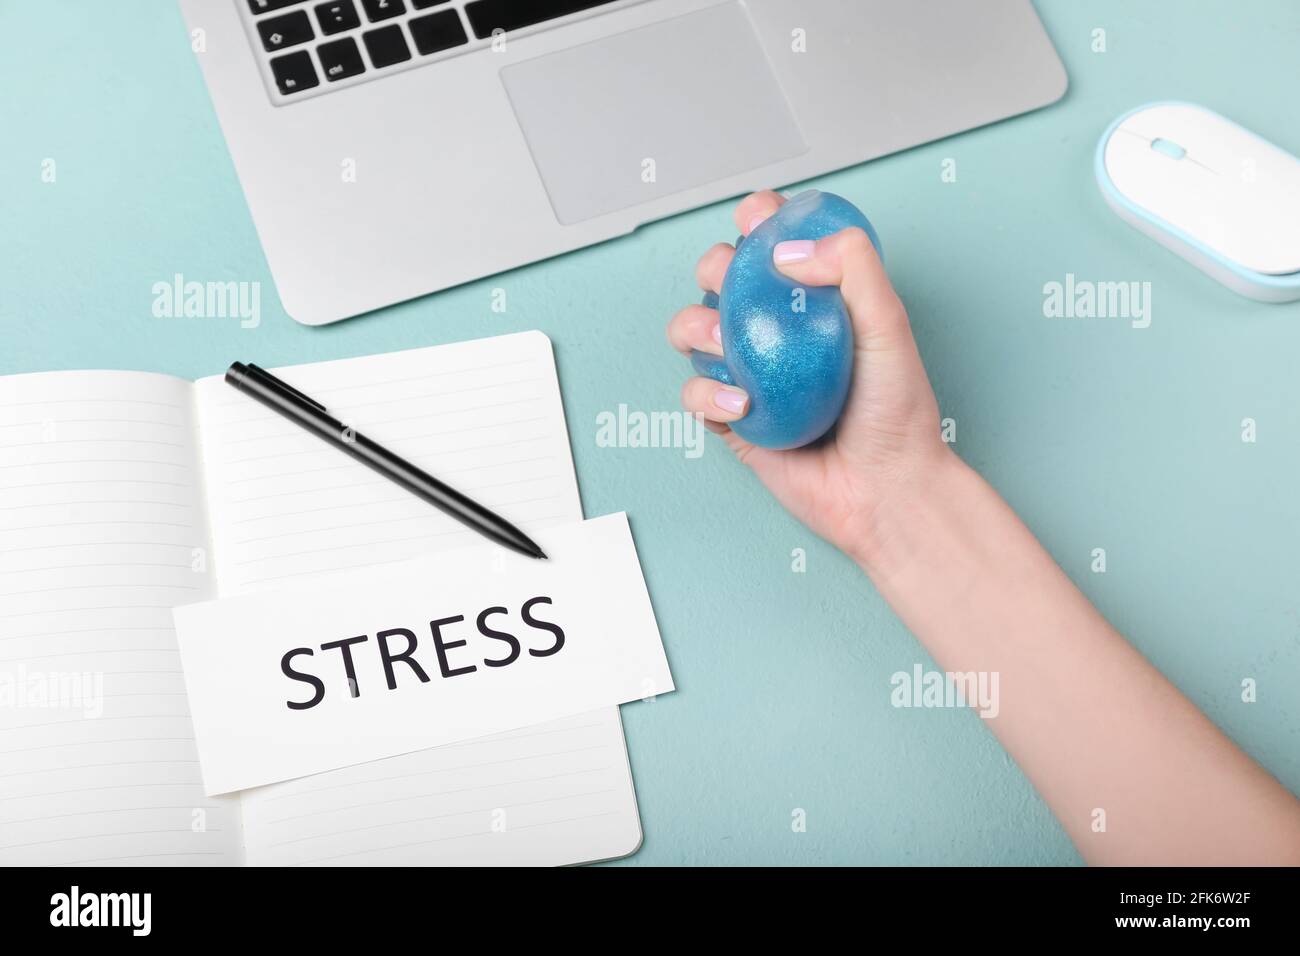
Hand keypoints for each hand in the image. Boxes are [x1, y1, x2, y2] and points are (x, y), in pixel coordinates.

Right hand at [667, 190, 950, 564]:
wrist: (884, 489)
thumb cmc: (897, 414)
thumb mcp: (890, 326)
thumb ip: (855, 269)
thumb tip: (788, 250)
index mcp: (813, 299)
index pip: (774, 241)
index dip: (756, 219)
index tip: (756, 221)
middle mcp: (775, 330)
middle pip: (721, 275)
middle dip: (714, 267)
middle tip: (733, 282)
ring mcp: (749, 372)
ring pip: (693, 328)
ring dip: (697, 327)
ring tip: (727, 347)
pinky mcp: (731, 417)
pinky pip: (694, 392)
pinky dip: (707, 393)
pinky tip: (742, 404)